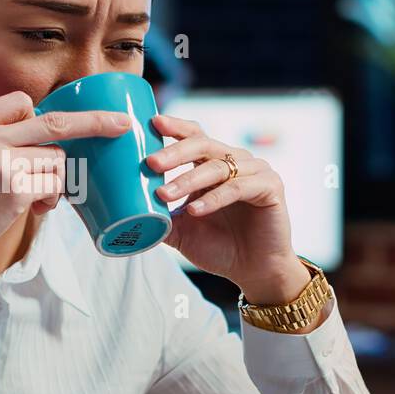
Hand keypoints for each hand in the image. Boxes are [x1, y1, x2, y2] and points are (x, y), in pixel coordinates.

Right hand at [0, 91, 131, 301]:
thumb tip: (44, 137)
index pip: (20, 102)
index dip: (40, 117)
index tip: (58, 128)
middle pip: (54, 121)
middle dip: (95, 122)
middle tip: (122, 125)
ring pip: (56, 158)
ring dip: (55, 178)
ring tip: (35, 197)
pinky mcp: (13, 188)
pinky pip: (53, 185)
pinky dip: (51, 198)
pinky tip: (34, 208)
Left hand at [146, 114, 309, 304]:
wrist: (253, 270)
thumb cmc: (220, 246)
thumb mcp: (181, 230)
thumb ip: (159, 217)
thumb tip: (124, 212)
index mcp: (214, 163)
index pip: (194, 135)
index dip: (175, 127)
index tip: (152, 123)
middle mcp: (236, 161)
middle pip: (203, 144)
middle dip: (174, 153)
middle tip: (151, 163)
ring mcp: (255, 171)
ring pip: (218, 167)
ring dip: (188, 180)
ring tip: (165, 195)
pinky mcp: (271, 187)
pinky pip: (238, 188)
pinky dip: (214, 199)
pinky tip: (194, 210)